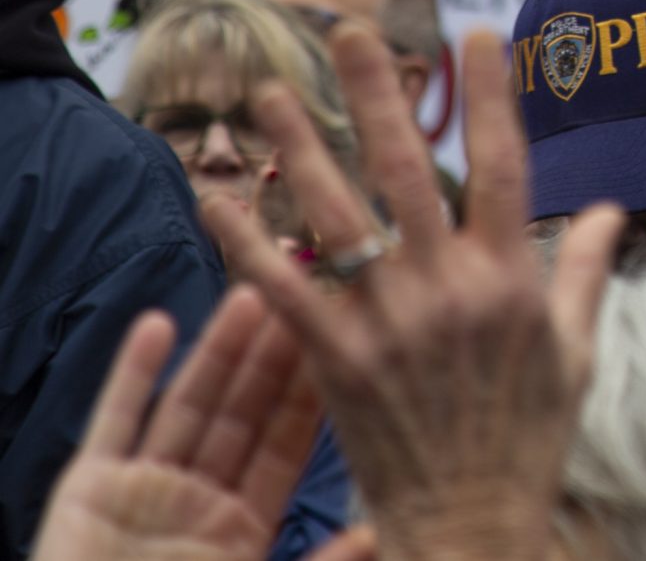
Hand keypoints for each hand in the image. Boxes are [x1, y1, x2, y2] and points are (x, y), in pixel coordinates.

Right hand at [31, 287, 341, 560]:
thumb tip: (378, 533)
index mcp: (242, 527)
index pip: (286, 444)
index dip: (310, 390)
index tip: (344, 336)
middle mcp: (197, 499)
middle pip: (242, 412)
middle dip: (271, 353)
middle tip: (304, 291)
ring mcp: (143, 492)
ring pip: (188, 406)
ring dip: (216, 350)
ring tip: (248, 294)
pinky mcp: (88, 493)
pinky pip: (114, 424)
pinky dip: (132, 375)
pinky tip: (156, 325)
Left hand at [204, 27, 624, 560]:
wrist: (470, 521)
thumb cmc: (529, 440)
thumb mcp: (575, 354)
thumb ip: (584, 274)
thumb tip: (609, 210)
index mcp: (511, 280)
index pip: (504, 165)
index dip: (491, 96)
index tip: (480, 35)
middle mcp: (449, 288)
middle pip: (408, 170)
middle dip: (379, 93)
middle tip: (349, 31)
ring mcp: (388, 322)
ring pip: (337, 215)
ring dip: (300, 148)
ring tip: (272, 93)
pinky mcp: (336, 360)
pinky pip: (283, 289)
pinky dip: (245, 243)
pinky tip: (215, 199)